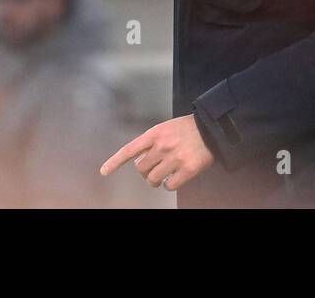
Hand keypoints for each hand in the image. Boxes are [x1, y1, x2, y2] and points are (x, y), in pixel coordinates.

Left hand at [99, 113, 214, 190]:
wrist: (210, 128)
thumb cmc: (186, 128)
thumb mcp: (164, 128)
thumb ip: (151, 142)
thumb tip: (138, 162)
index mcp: (154, 134)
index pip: (129, 150)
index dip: (115, 162)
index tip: (104, 172)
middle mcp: (162, 146)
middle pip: (141, 169)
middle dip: (145, 171)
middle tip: (153, 169)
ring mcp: (174, 159)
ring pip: (153, 179)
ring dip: (155, 180)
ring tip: (162, 175)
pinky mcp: (187, 170)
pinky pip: (169, 186)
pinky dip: (168, 185)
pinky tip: (173, 179)